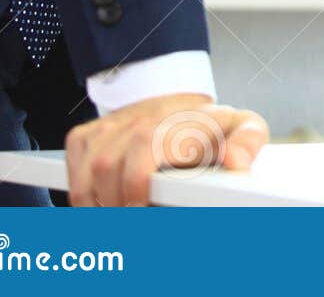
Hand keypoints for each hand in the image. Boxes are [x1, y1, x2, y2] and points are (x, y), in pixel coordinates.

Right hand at [64, 93, 268, 206]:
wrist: (181, 101)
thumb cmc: (210, 125)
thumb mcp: (242, 125)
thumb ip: (248, 139)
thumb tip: (237, 162)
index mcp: (178, 122)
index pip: (145, 145)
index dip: (136, 181)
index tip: (139, 209)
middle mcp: (141, 119)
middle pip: (108, 163)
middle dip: (114, 201)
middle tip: (128, 222)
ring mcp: (113, 124)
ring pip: (88, 167)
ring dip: (96, 200)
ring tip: (115, 216)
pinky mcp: (91, 132)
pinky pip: (74, 160)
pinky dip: (80, 187)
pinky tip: (99, 203)